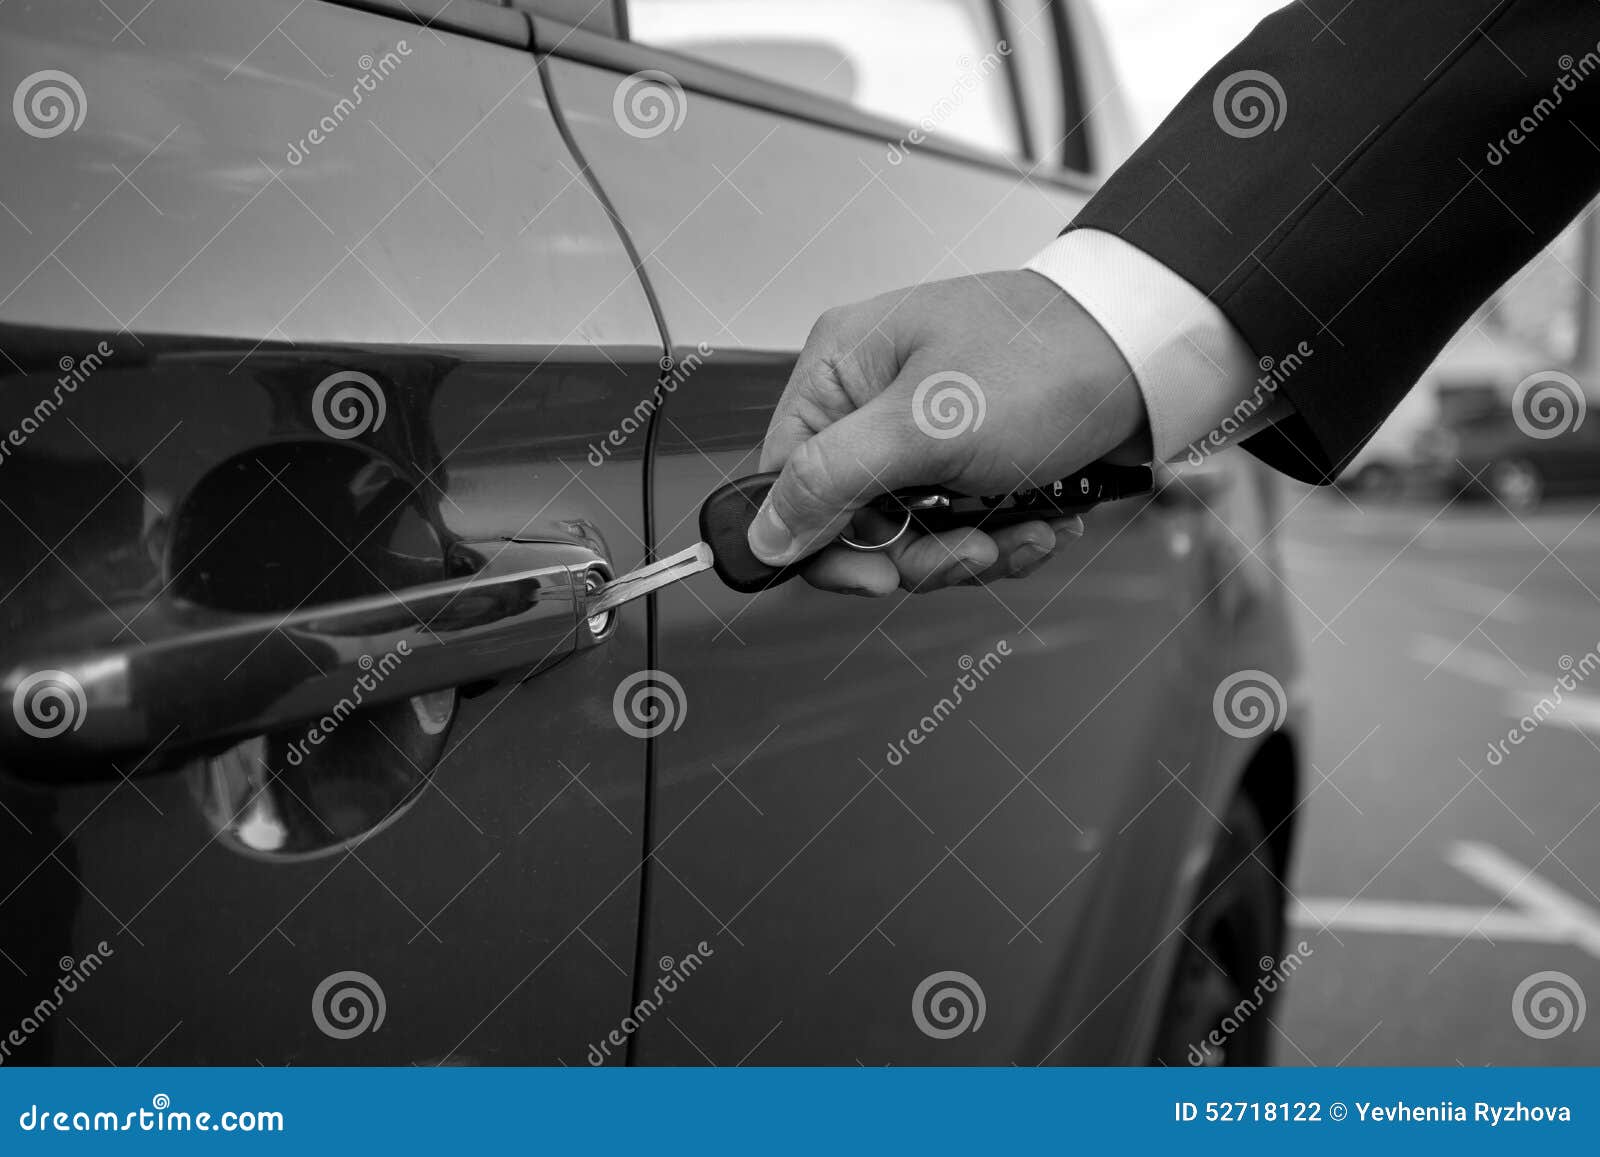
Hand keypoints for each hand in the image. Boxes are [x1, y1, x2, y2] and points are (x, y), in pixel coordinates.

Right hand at [748, 270, 1150, 594]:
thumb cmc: (1045, 361)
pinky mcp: (974, 462)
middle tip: (968, 548)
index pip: (784, 480)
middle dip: (918, 553)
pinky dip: (1005, 539)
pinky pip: (961, 529)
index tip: (876, 576)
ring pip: (912, 537)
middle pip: (852, 522)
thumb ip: (831, 479)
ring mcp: (926, 436)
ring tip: (1022, 530)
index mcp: (841, 371)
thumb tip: (763, 535)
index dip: (823, 542)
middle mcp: (874, 403)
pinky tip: (1044, 521)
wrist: (1151, 356)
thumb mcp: (925, 425)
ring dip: (970, 552)